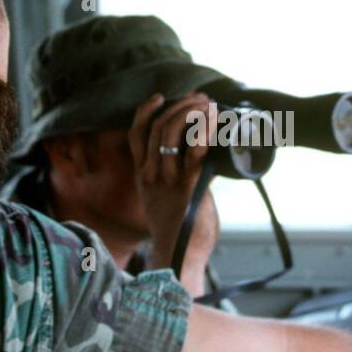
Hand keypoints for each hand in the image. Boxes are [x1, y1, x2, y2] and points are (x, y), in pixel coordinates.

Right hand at [128, 92, 218, 292]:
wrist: (180, 254)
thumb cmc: (178, 228)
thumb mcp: (162, 200)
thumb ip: (169, 178)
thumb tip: (191, 158)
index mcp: (143, 175)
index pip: (136, 134)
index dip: (145, 111)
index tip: (161, 97)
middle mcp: (151, 174)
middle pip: (158, 127)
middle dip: (180, 105)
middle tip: (199, 97)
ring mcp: (169, 179)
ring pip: (173, 131)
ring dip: (193, 112)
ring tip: (210, 105)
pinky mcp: (189, 185)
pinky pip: (196, 149)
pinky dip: (206, 129)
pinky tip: (215, 120)